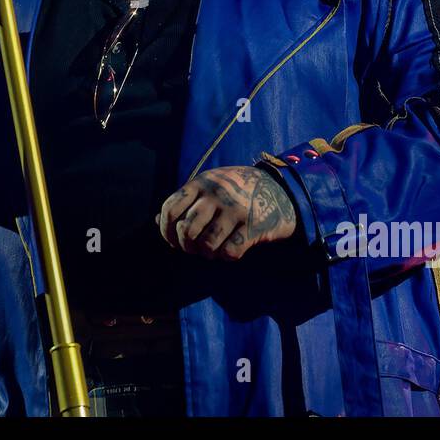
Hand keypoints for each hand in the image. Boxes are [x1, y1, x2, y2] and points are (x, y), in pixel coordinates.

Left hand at [156, 166, 297, 260]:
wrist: (281, 188)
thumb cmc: (238, 189)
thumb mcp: (210, 185)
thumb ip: (186, 200)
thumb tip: (158, 220)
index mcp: (202, 182)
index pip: (170, 208)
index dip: (166, 230)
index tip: (172, 241)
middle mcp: (216, 194)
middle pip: (186, 230)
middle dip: (186, 246)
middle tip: (194, 249)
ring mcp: (235, 209)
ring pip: (206, 244)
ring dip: (206, 254)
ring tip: (212, 250)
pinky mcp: (253, 226)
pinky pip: (229, 252)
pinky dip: (226, 256)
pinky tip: (231, 250)